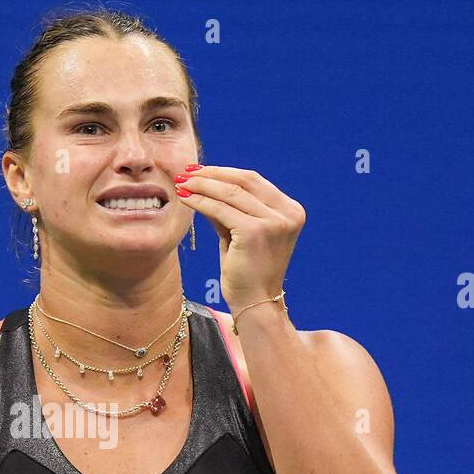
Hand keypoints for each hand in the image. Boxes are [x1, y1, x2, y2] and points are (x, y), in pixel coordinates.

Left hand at [173, 163, 304, 312]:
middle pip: (244, 180)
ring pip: (230, 192)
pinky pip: (221, 209)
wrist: (255, 303)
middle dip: (212, 174)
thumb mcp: (239, 232)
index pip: (254, 181)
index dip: (225, 172)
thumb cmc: (246, 271)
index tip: (201, 171)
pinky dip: (200, 201)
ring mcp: (274, 222)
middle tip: (187, 173)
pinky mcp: (256, 232)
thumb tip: (203, 182)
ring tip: (182, 184)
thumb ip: (229, 208)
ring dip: (203, 185)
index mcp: (290, 211)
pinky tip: (185, 199)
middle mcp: (288, 213)